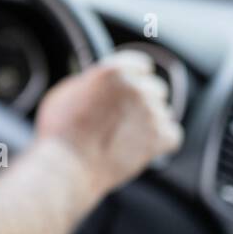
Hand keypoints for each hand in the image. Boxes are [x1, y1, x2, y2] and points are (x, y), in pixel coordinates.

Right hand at [34, 49, 182, 198]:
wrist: (68, 167)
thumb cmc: (60, 133)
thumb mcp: (64, 93)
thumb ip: (89, 82)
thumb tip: (98, 82)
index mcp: (113, 71)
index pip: (142, 66)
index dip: (134, 79)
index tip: (129, 90)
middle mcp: (136, 87)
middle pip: (156, 88)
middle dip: (143, 101)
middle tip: (125, 117)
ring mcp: (151, 112)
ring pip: (164, 112)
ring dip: (150, 123)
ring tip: (126, 137)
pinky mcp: (160, 138)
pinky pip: (172, 135)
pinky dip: (160, 142)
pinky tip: (141, 147)